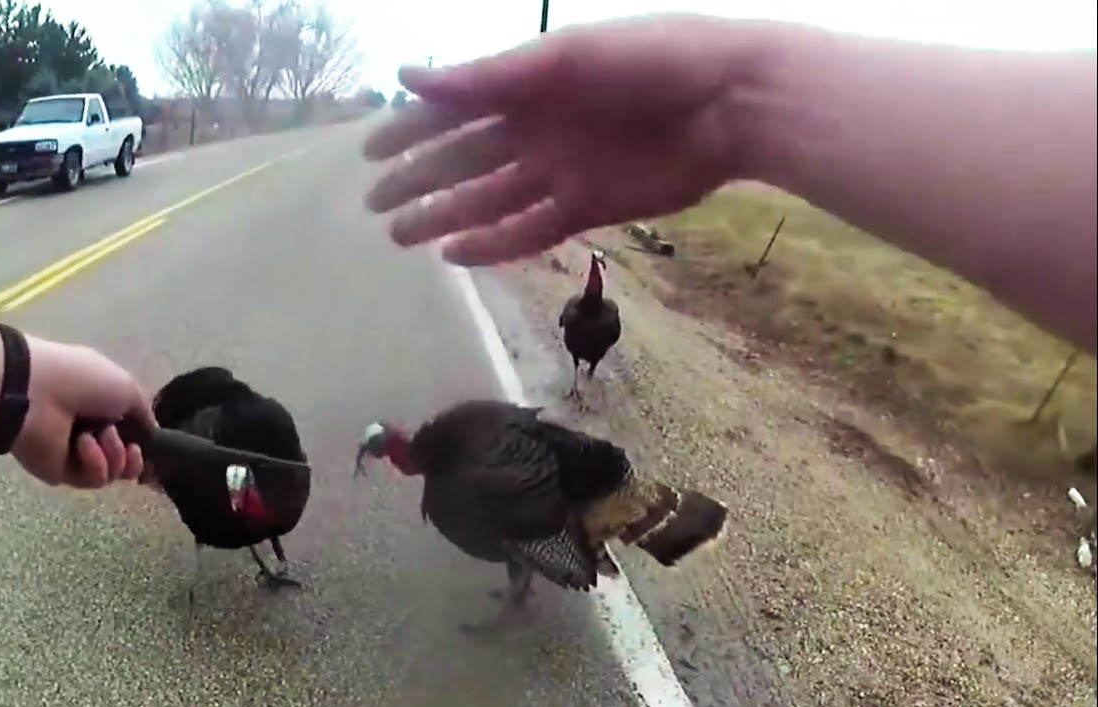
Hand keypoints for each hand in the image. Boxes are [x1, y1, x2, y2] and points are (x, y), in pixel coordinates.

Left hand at [12, 337, 153, 487]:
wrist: (35, 393)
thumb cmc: (82, 380)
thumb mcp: (127, 387)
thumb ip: (145, 416)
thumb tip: (152, 437)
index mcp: (103, 406)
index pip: (132, 435)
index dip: (144, 442)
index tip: (149, 444)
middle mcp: (91, 431)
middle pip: (126, 460)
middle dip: (134, 457)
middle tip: (131, 449)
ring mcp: (75, 455)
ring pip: (113, 472)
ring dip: (114, 456)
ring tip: (101, 436)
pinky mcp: (60, 472)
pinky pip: (92, 479)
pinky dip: (94, 463)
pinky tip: (83, 445)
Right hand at [362, 14, 764, 265]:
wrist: (731, 102)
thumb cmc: (649, 61)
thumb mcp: (564, 58)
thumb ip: (488, 76)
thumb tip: (407, 78)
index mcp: (528, 83)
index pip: (454, 109)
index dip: (409, 130)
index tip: (366, 152)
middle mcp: (537, 127)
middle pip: (464, 160)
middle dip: (419, 180)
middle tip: (373, 207)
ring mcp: (562, 170)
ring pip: (489, 200)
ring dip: (445, 217)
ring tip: (401, 237)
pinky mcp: (589, 208)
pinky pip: (530, 231)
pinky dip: (493, 245)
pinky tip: (455, 255)